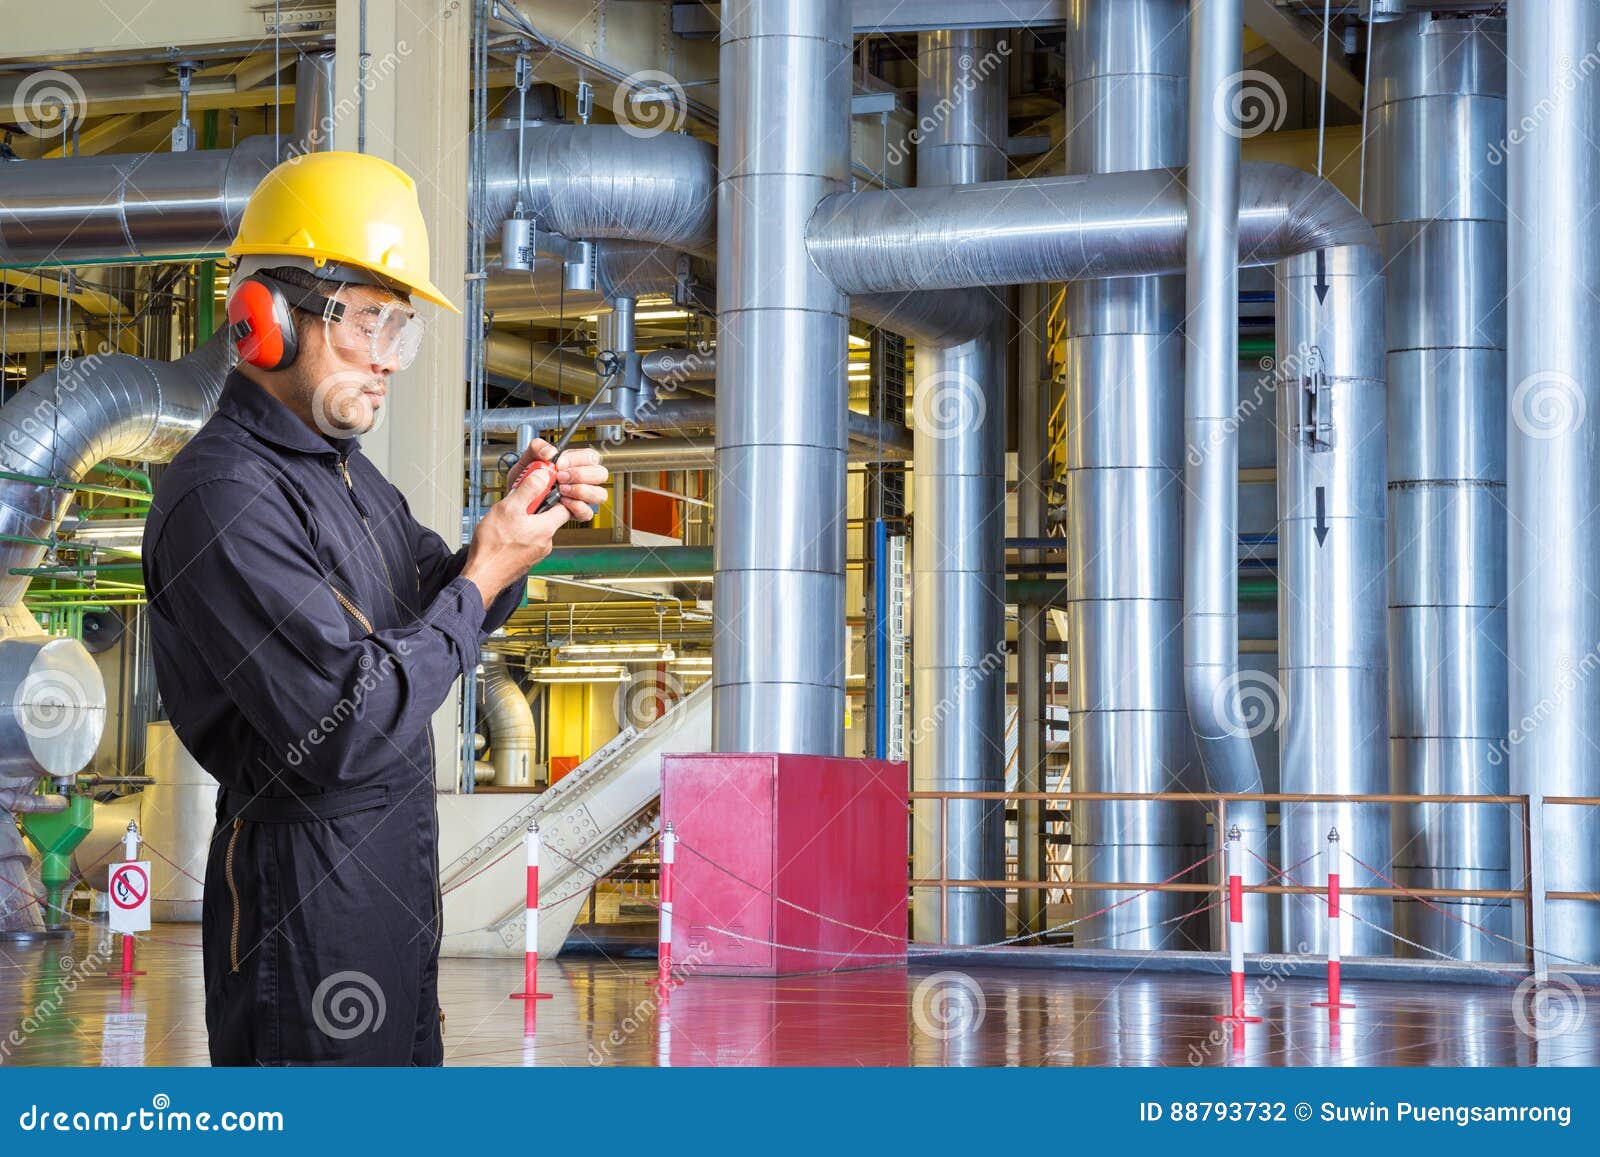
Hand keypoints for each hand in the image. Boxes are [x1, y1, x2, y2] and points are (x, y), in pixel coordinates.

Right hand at [461, 471, 572, 605]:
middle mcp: (545, 543)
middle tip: (518, 503)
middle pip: (549, 518)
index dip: (558, 495)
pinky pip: (527, 541)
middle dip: (535, 508)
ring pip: (536, 530)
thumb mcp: (509, 508)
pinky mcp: (525, 560)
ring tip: (506, 520)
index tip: (546, 488)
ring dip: (524, 522)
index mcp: (546, 529)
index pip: (566, 508)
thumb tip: (542, 475)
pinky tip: (503, 534)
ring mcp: (536, 553)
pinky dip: (518, 534)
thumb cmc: (493, 548)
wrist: (481, 577)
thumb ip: (528, 489)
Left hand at [505, 439, 609, 520]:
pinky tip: (562, 502)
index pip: (590, 457)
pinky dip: (576, 507)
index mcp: (575, 462)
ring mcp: (582, 497)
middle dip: (580, 475)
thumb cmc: (526, 478)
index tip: (559, 464)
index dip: (577, 459)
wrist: (517, 499)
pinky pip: (587, 512)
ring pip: (599, 493)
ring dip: (581, 491)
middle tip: (560, 478)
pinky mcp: (577, 512)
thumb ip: (537, 448)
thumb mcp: (527, 459)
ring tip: (562, 490)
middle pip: (600, 474)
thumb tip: (550, 452)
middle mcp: (583, 479)